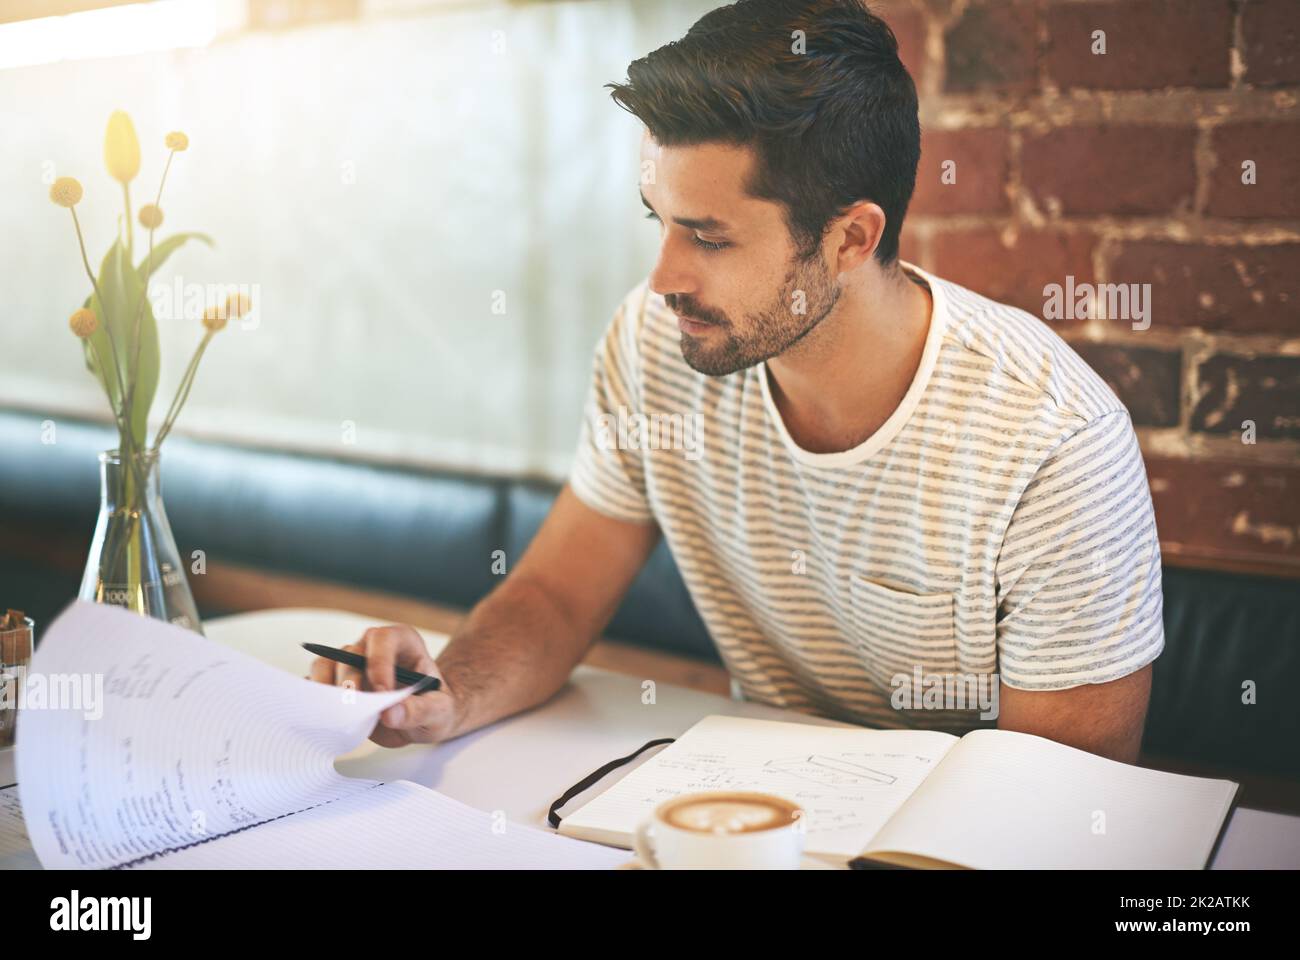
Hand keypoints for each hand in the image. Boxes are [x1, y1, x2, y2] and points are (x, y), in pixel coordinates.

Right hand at [307, 624, 459, 746]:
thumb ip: (418, 711)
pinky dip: (316, 699)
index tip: (382, 692)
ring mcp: (351, 665)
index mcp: (403, 642)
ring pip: (326, 664)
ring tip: (335, 712)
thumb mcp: (438, 712)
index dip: (379, 662)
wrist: (423, 719)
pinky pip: (317, 684)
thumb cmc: (435, 707)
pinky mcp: (337, 685)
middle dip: (350, 681)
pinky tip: (323, 716)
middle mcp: (372, 648)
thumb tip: (390, 713)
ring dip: (326, 688)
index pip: (383, 639)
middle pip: (350, 654)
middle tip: (355, 708)